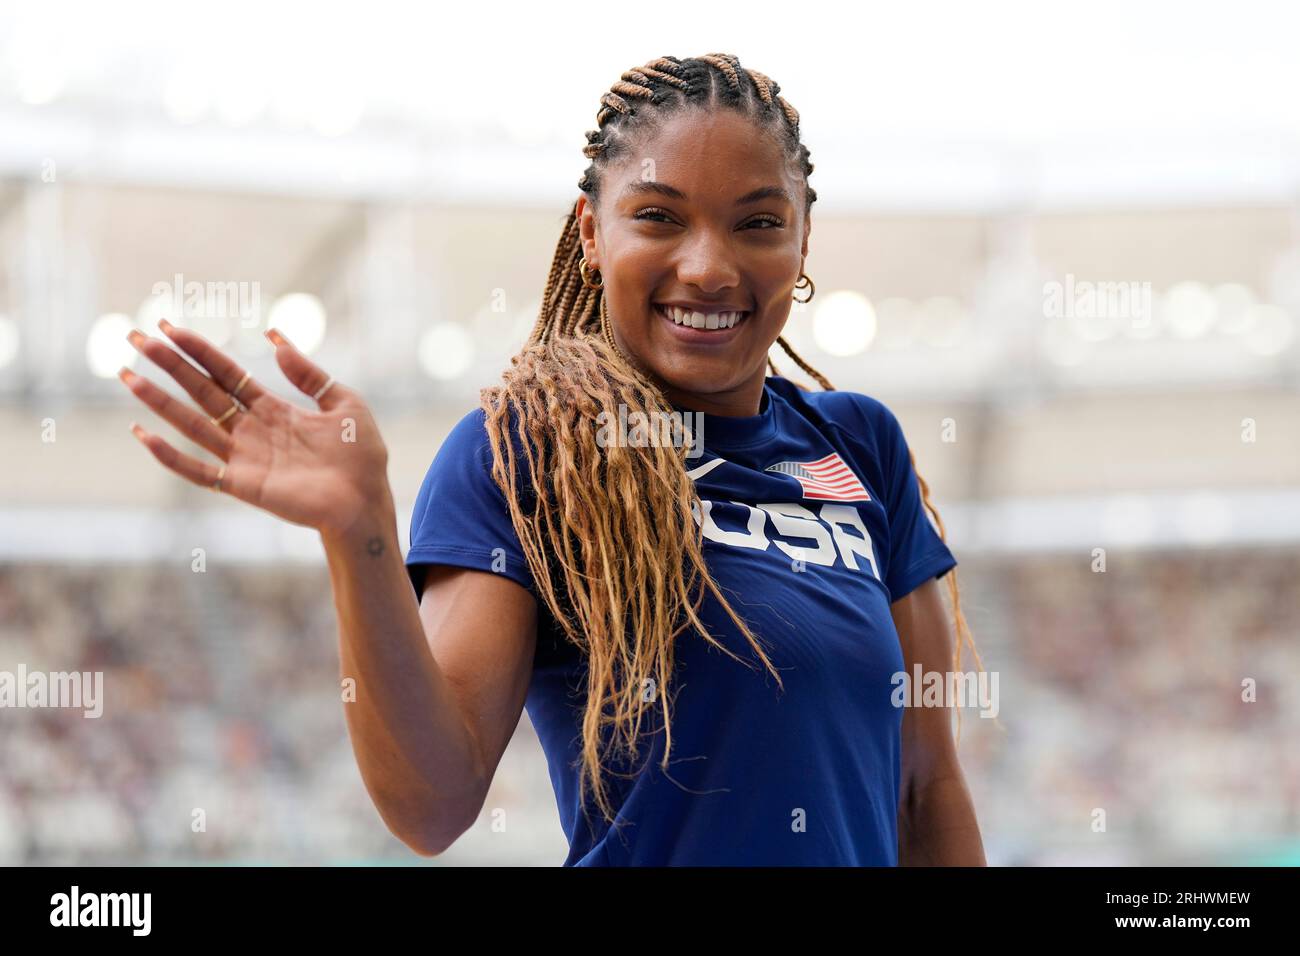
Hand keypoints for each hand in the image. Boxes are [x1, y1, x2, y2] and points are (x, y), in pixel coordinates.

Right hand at [119, 320, 391, 536]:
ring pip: (191, 424)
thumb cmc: (361, 457)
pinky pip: (197, 471)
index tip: (170, 327)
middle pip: (201, 390)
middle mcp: (251, 430)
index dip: (198, 350)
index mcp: (273, 409)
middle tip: (135, 338)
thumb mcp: (344, 402)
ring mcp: (244, 457)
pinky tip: (143, 435)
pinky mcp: (243, 484)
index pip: (226, 372)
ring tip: (128, 376)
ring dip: (158, 402)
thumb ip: (310, 373)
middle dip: (169, 364)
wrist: (367, 501)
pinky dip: (169, 456)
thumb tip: (276, 338)